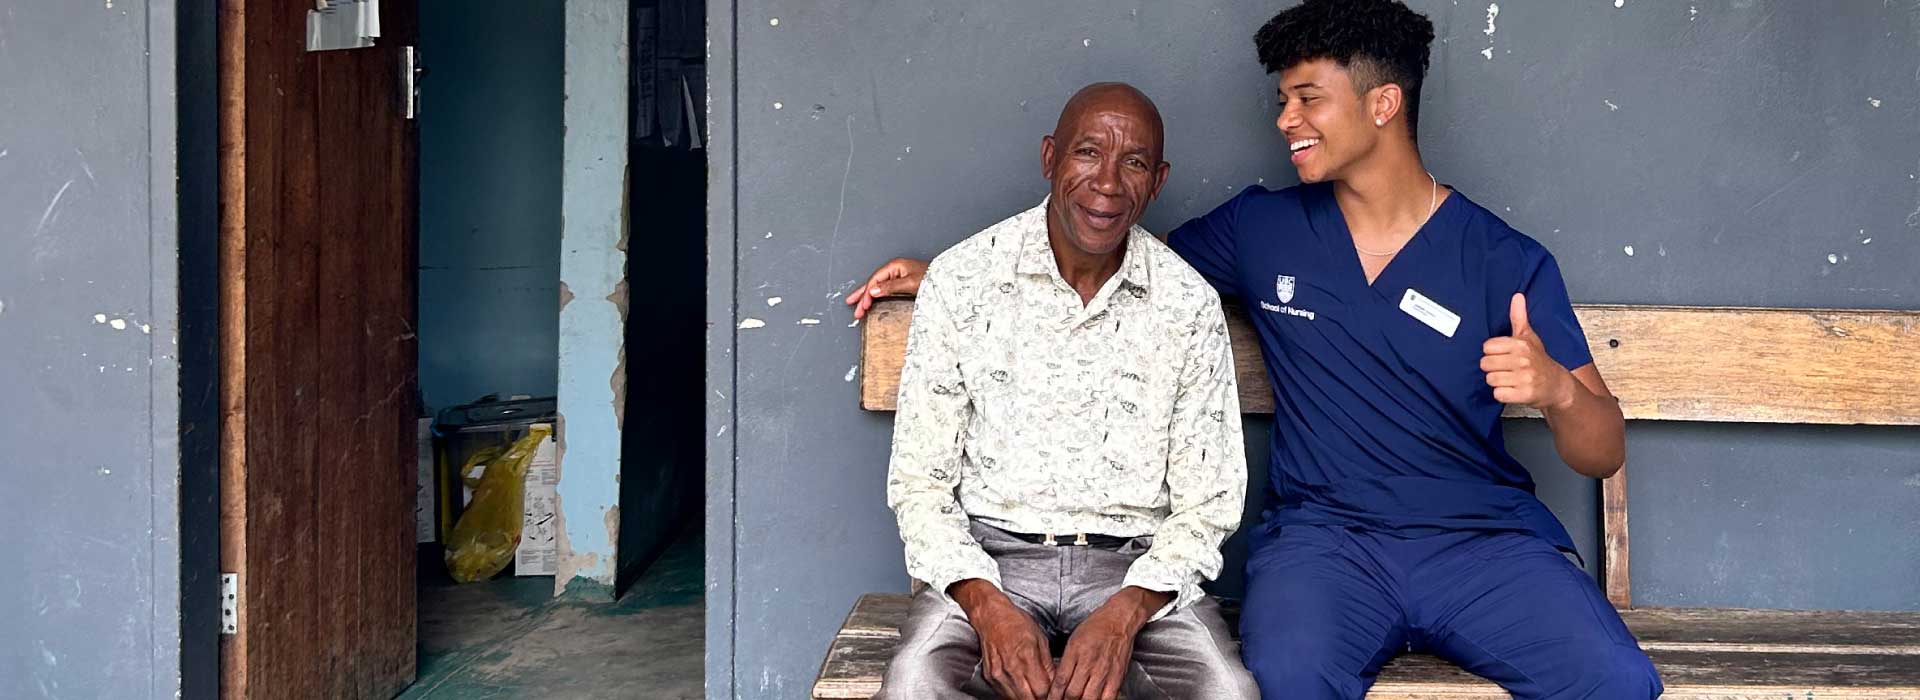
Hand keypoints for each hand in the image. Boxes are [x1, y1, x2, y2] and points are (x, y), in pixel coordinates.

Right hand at [842, 258, 927, 319]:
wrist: (946, 280)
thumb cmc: (932, 278)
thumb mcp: (910, 283)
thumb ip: (891, 287)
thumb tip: (873, 291)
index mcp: (895, 266)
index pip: (875, 280)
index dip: (867, 294)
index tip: (863, 306)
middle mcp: (895, 269)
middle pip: (874, 283)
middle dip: (862, 296)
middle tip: (855, 309)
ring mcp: (898, 275)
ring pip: (878, 286)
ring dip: (868, 297)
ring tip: (858, 306)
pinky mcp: (903, 282)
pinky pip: (885, 289)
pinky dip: (877, 296)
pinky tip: (872, 300)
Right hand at [951, 580, 1052, 699]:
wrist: (990, 616)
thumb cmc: (1016, 622)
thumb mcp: (1040, 638)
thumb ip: (1048, 664)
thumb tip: (1056, 681)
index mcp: (1026, 657)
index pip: (1043, 690)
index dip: (1052, 695)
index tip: (1056, 693)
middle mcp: (1011, 668)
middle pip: (1030, 699)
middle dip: (1040, 699)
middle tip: (1046, 696)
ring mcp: (998, 674)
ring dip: (1028, 698)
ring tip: (1035, 692)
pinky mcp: (990, 677)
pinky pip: (1005, 694)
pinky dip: (1016, 694)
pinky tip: (1022, 687)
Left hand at [1049, 587, 1165, 699]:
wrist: (1119, 620)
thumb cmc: (1095, 627)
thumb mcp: (1073, 640)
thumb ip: (1066, 662)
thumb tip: (1058, 682)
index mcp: (1074, 653)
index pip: (1060, 682)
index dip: (1053, 696)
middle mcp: (1088, 663)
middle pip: (1072, 694)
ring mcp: (1103, 671)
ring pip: (1088, 699)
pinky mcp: (1117, 677)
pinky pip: (1107, 698)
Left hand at [1482, 293, 1576, 410]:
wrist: (1558, 385)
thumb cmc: (1540, 360)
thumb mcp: (1530, 337)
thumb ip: (1519, 317)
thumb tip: (1517, 296)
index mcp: (1521, 344)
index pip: (1487, 347)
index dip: (1492, 353)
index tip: (1503, 355)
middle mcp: (1523, 360)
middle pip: (1485, 364)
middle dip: (1493, 368)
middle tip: (1506, 369)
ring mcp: (1524, 378)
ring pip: (1491, 379)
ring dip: (1498, 382)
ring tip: (1510, 379)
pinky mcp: (1525, 394)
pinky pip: (1498, 394)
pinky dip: (1503, 394)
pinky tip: (1513, 390)